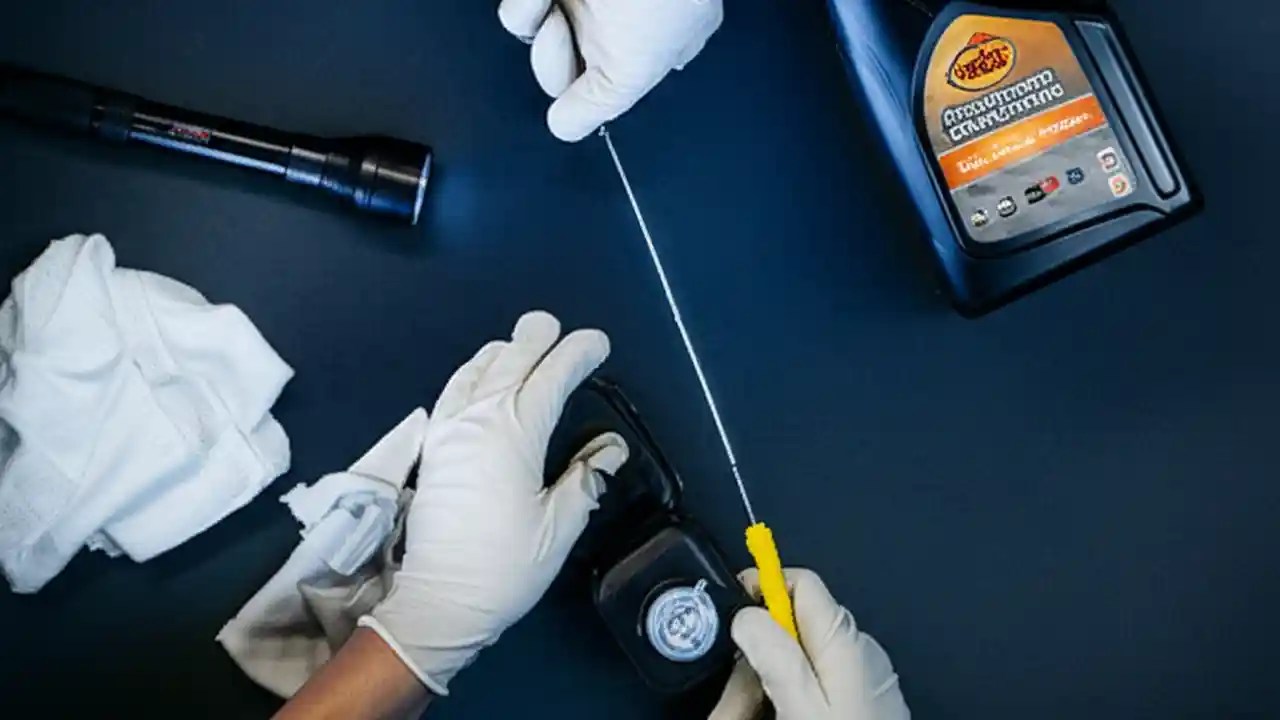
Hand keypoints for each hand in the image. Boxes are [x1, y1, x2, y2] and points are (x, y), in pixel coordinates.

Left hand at [360, 311, 627, 694]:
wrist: (438, 600)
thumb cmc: (504, 567)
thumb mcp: (559, 527)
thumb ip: (586, 480)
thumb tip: (608, 448)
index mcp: (515, 434)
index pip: (552, 378)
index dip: (577, 355)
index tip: (597, 344)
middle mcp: (479, 421)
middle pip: (510, 362)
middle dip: (536, 339)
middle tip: (555, 327)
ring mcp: (450, 432)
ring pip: (475, 372)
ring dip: (502, 353)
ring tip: (519, 346)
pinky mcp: (433, 449)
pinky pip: (452, 392)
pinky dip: (471, 374)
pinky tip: (478, 379)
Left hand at [497, 0, 723, 140]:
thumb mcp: (634, 69)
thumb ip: (597, 104)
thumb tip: (564, 128)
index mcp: (649, 44)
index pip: (601, 87)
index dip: (585, 88)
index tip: (588, 75)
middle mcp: (615, 17)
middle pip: (557, 63)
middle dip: (553, 54)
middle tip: (565, 29)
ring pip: (530, 32)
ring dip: (533, 25)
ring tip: (554, 4)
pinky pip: (517, 12)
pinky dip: (524, 7)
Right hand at [709, 569, 910, 719]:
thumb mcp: (802, 707)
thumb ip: (776, 656)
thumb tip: (748, 614)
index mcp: (846, 642)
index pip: (802, 583)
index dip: (763, 588)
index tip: (733, 613)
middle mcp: (858, 651)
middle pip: (798, 623)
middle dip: (760, 648)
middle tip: (736, 692)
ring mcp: (862, 678)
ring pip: (804, 657)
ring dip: (771, 678)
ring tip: (751, 713)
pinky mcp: (861, 701)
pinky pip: (818, 682)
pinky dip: (793, 694)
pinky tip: (781, 719)